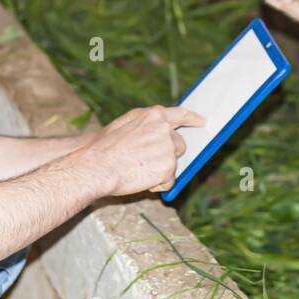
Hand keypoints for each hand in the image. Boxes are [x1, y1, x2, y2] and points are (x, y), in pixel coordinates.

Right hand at [86, 105, 206, 196]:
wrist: (96, 165)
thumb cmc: (104, 148)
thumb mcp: (125, 125)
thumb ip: (146, 126)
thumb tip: (162, 133)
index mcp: (153, 115)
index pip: (180, 113)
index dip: (193, 118)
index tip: (202, 122)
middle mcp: (164, 129)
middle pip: (179, 145)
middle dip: (168, 156)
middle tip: (146, 162)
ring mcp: (168, 147)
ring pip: (173, 164)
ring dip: (160, 171)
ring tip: (137, 170)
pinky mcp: (169, 167)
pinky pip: (168, 181)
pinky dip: (157, 185)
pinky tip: (139, 179)